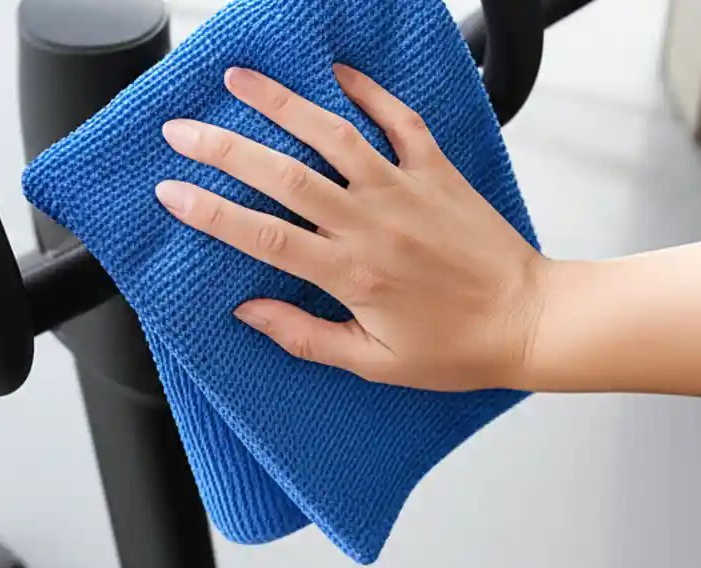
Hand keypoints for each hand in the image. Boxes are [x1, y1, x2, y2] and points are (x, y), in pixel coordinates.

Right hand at [154, 64, 546, 391]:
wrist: (529, 321)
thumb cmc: (455, 348)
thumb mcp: (374, 362)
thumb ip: (306, 336)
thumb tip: (249, 312)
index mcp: (350, 273)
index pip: (263, 235)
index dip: (210, 212)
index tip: (172, 191)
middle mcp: (371, 222)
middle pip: (283, 175)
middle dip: (224, 148)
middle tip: (181, 131)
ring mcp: (405, 189)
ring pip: (333, 135)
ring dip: (281, 103)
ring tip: (240, 81)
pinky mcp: (437, 171)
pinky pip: (399, 119)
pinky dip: (368, 91)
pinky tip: (337, 72)